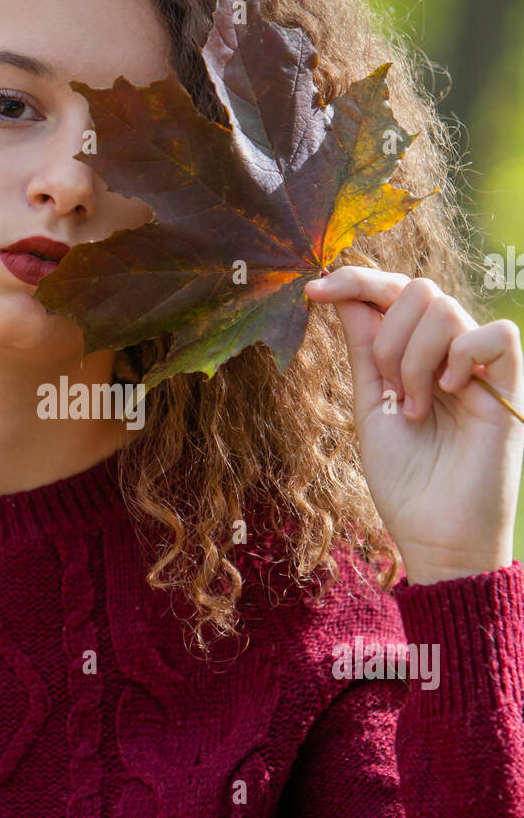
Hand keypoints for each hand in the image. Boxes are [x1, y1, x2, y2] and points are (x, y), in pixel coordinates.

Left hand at [305, 267, 523, 583]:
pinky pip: (497, 334)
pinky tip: (450, 393)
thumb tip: (341, 292)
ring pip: (444, 308)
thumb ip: (364, 349)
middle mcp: (451, 354)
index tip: (313, 291)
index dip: (356, 280)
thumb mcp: (371, 406)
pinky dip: (463, 355)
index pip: (393, 293)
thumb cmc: (405, 482)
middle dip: (388, 337)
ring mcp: (481, 368)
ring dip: (415, 358)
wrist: (435, 536)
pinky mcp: (510, 388)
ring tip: (417, 408)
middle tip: (391, 391)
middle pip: (418, 290)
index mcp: (417, 355)